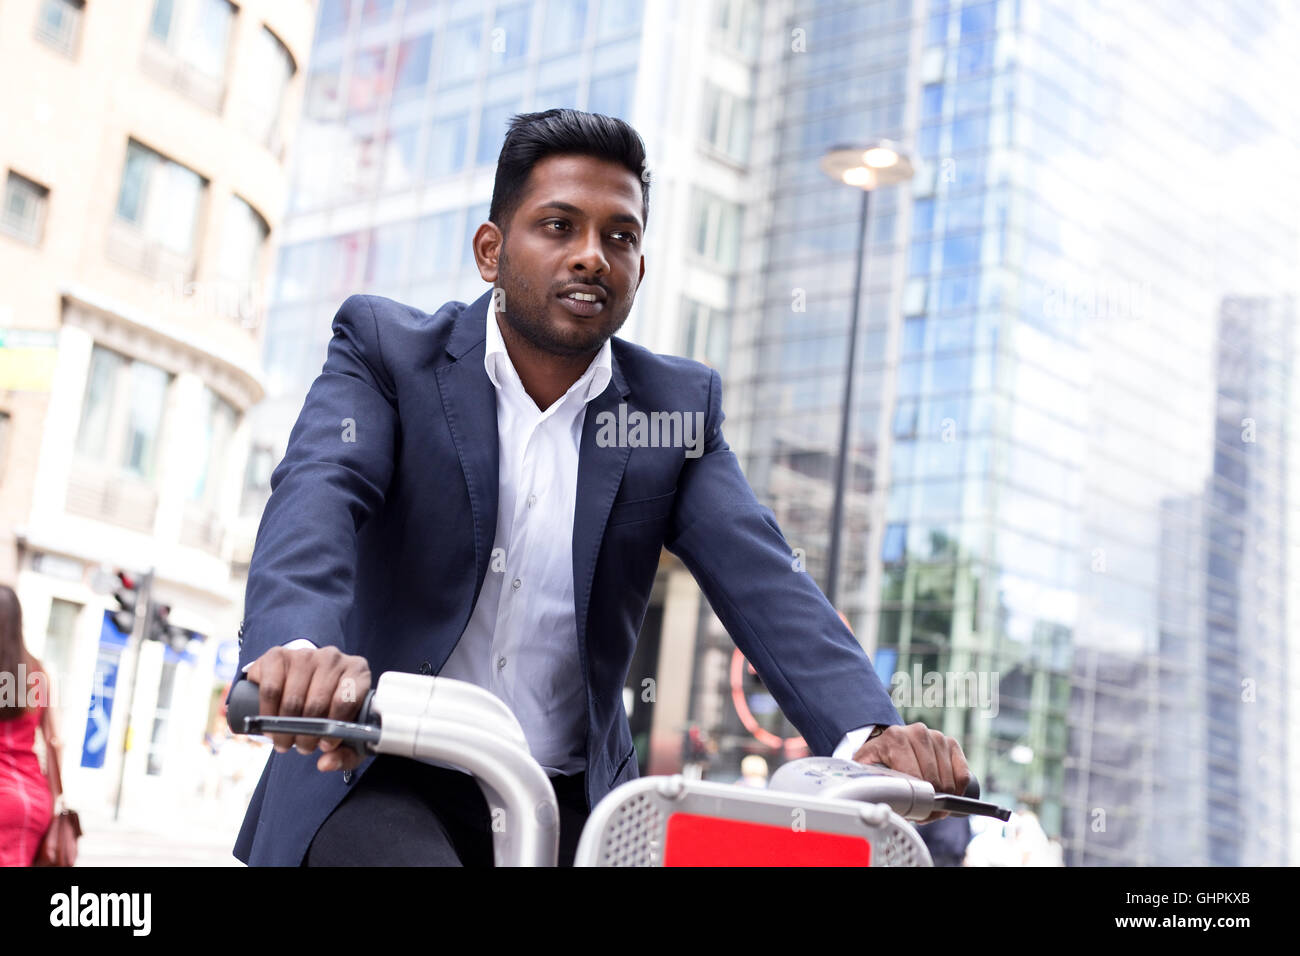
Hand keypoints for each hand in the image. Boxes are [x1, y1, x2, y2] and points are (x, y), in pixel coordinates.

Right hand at [244, 645, 371, 772]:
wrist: (303, 680)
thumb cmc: (330, 708)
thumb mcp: (346, 732)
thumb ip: (345, 753)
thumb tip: (326, 762)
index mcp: (357, 671)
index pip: (347, 699)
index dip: (334, 726)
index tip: (326, 745)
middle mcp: (333, 657)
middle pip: (317, 702)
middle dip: (307, 734)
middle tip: (302, 747)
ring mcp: (305, 654)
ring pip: (293, 698)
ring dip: (285, 728)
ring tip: (285, 740)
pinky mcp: (278, 655)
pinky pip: (271, 688)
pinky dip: (268, 712)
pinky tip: (270, 724)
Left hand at [851, 722, 970, 823]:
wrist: (888, 743)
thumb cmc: (878, 759)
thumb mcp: (866, 768)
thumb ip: (867, 781)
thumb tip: (876, 803)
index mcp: (895, 738)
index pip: (914, 778)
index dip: (916, 801)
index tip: (915, 813)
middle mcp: (918, 732)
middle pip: (933, 781)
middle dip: (929, 802)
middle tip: (921, 811)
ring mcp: (936, 737)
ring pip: (948, 780)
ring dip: (943, 798)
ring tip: (929, 802)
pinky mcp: (951, 743)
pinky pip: (962, 775)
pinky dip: (958, 790)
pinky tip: (946, 794)